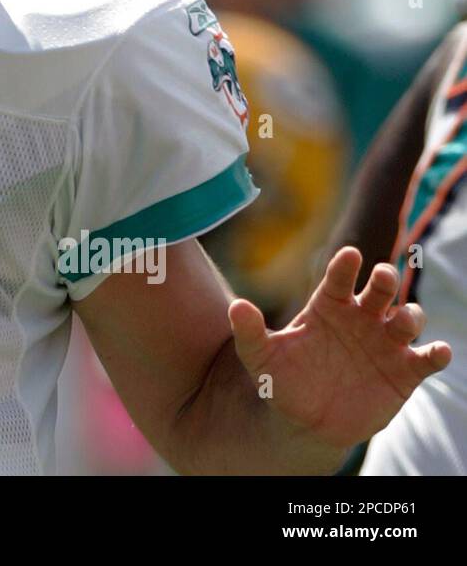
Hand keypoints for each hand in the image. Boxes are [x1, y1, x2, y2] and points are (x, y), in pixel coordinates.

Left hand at [230, 246, 450, 454]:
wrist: (306, 421)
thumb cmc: (283, 380)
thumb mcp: (261, 358)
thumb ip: (249, 332)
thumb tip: (236, 305)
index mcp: (329, 306)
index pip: (339, 278)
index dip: (345, 265)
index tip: (350, 254)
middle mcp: (361, 318)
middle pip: (379, 290)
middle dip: (385, 278)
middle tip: (383, 274)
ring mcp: (385, 343)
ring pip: (407, 319)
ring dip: (410, 315)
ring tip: (403, 319)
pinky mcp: (405, 372)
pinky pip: (426, 358)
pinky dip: (436, 354)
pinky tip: (438, 352)